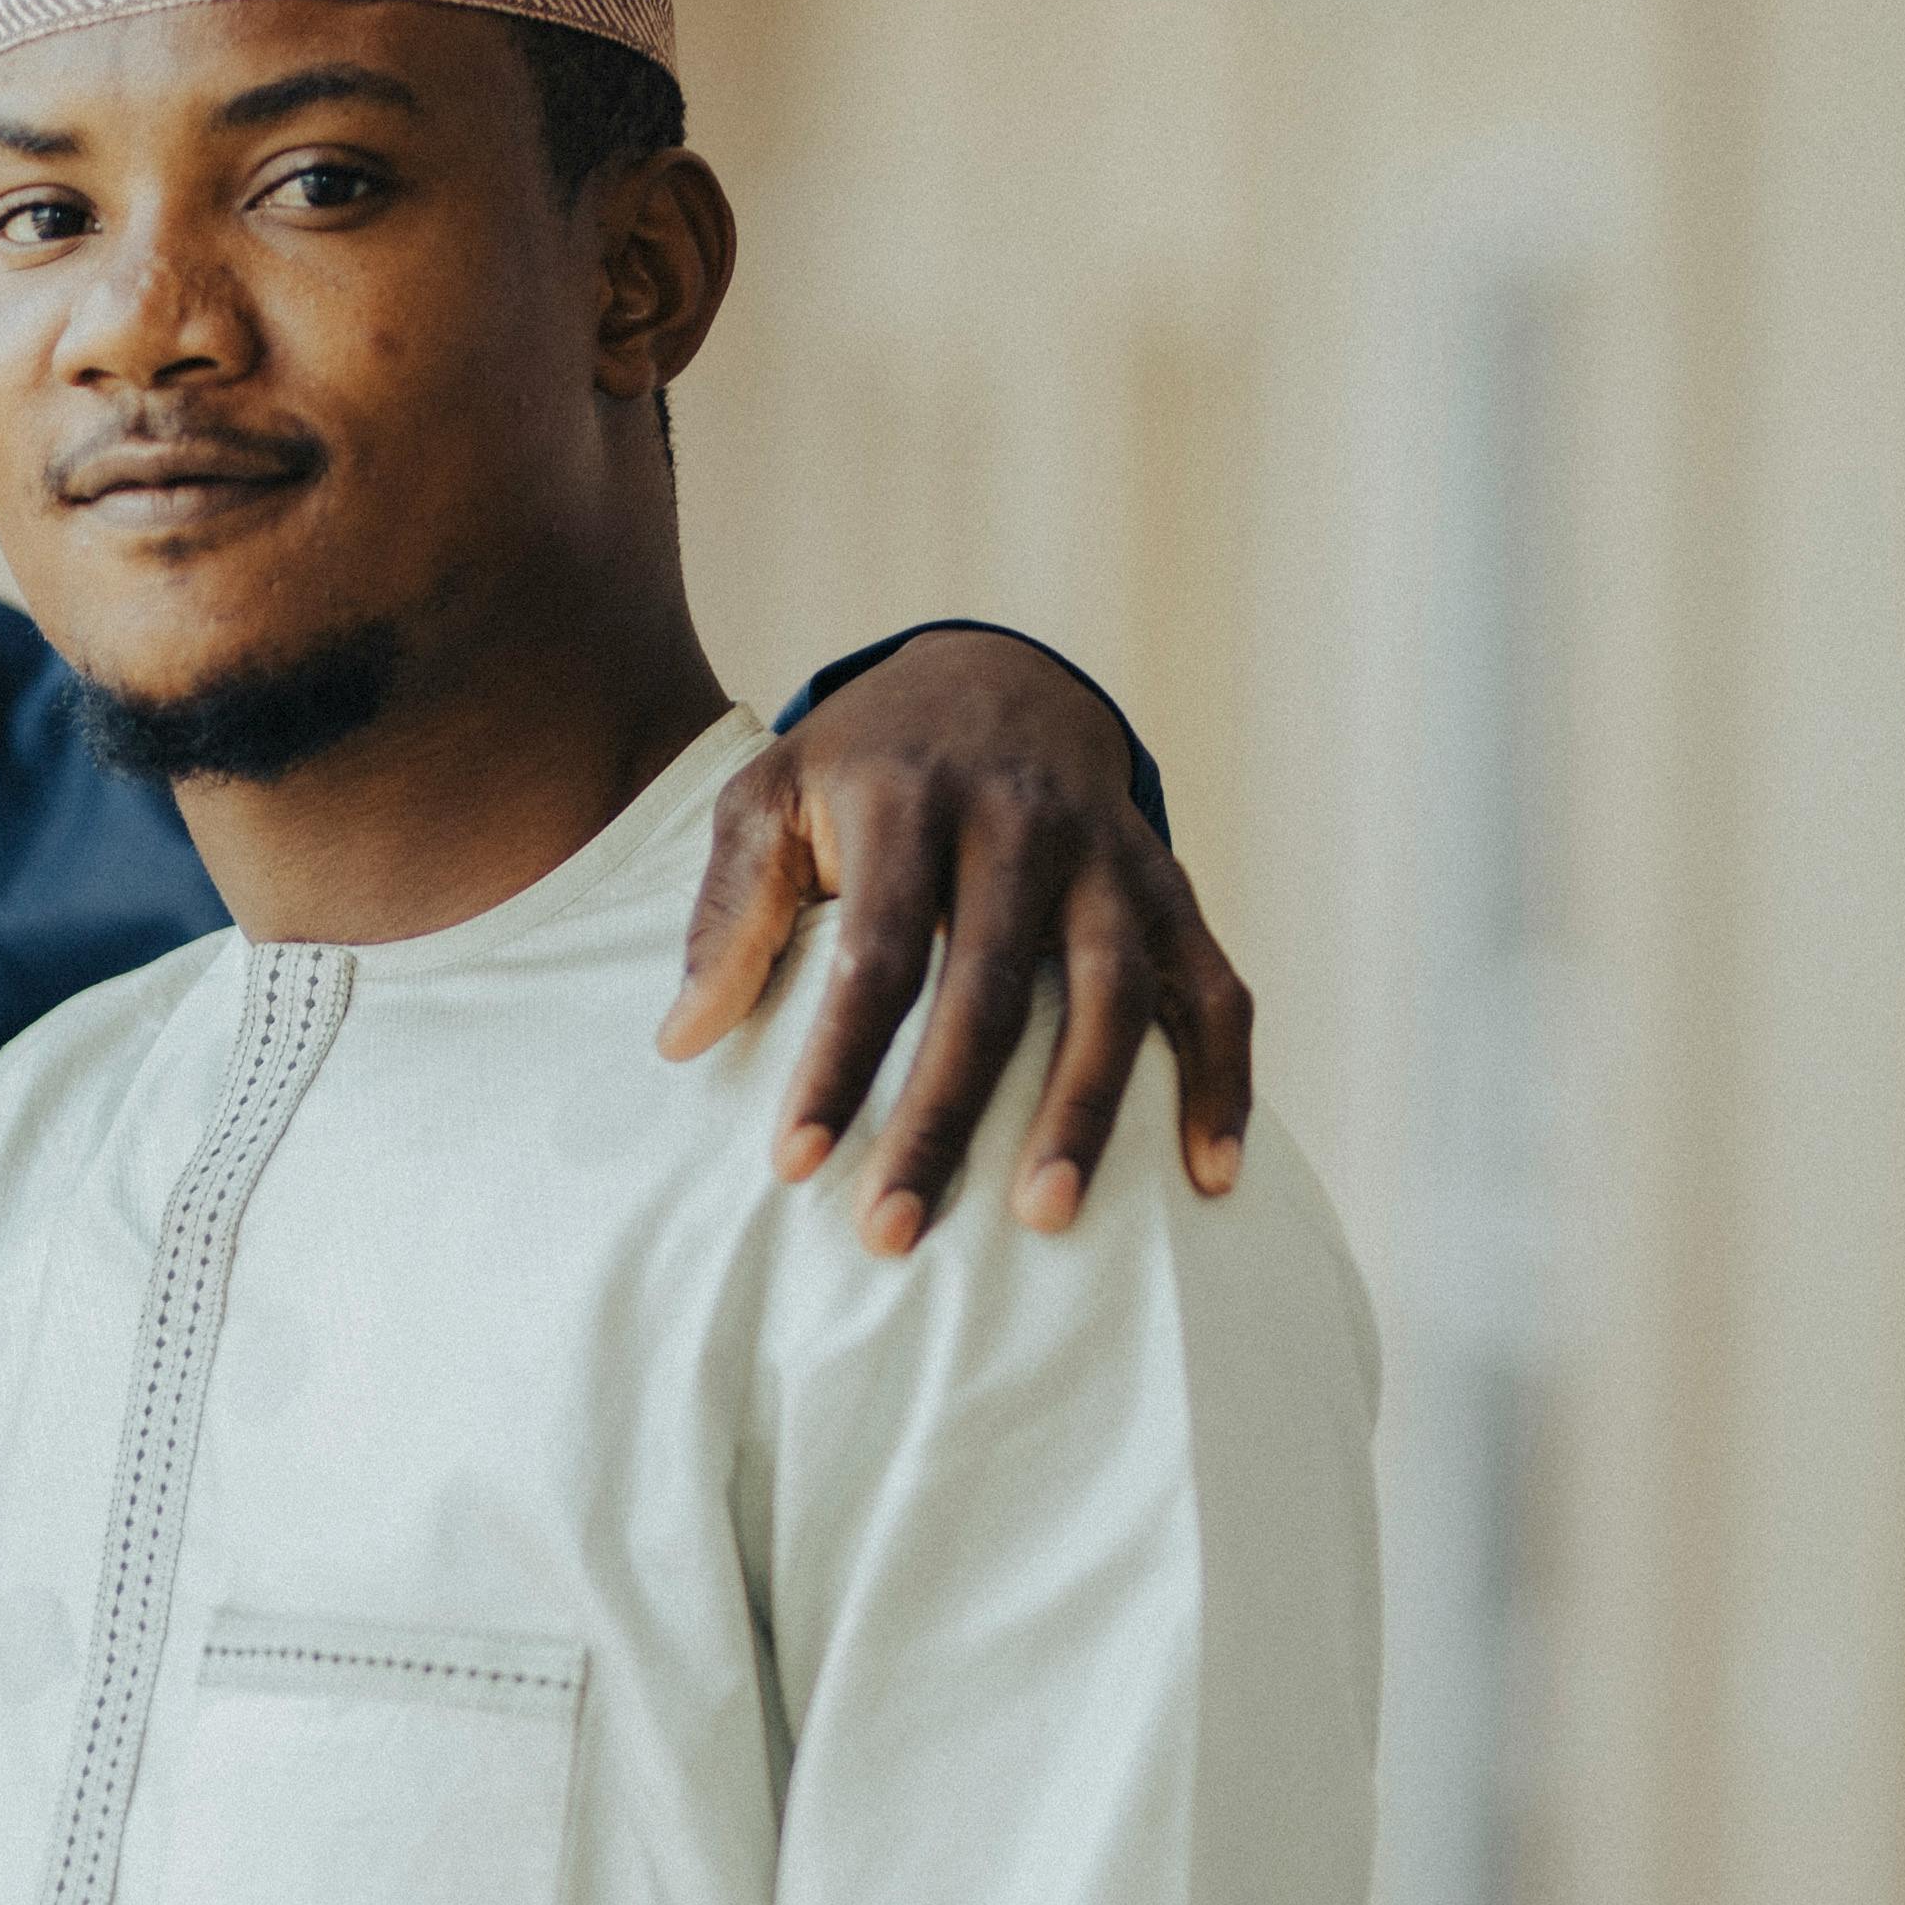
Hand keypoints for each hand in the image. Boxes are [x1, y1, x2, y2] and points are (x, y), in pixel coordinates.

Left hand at [661, 626, 1253, 1250]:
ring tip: (1046, 1218)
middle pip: (991, 991)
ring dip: (1085, 1112)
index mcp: (911, 800)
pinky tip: (1211, 1175)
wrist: (994, 674)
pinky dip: (1223, 1080)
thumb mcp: (769, 797)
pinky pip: (1216, 987)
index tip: (794, 1166)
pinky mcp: (1172, 886)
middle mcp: (1023, 822)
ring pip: (1114, 994)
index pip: (876, 953)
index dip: (837, 1064)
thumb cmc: (860, 767)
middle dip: (942, 1119)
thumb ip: (729, 908)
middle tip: (894, 1231)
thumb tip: (681, 1040)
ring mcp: (1109, 856)